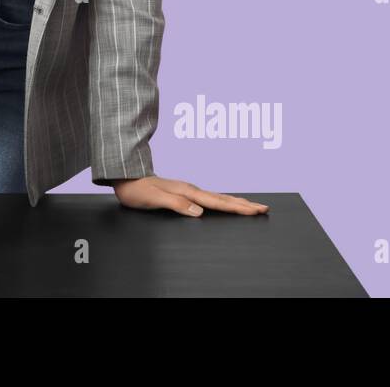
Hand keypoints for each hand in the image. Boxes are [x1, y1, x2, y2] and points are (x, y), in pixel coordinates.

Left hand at [110, 175, 268, 215]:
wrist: (125, 178)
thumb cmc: (137, 190)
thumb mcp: (154, 199)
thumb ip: (176, 204)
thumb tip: (199, 212)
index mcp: (188, 191)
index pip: (217, 202)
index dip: (238, 207)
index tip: (256, 210)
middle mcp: (191, 189)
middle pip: (223, 199)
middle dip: (244, 204)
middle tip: (264, 208)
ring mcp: (188, 190)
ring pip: (218, 197)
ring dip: (236, 202)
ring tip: (251, 206)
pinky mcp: (184, 193)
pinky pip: (209, 198)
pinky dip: (222, 202)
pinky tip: (224, 204)